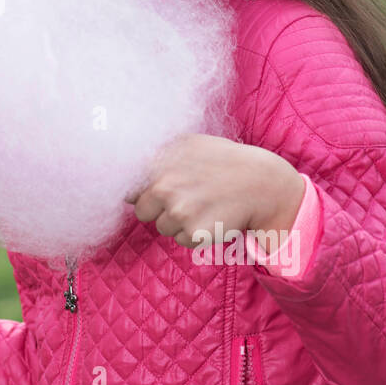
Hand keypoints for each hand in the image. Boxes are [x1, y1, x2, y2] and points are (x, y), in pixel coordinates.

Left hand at [124, 133, 304, 249]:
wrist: (261, 183)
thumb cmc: (222, 161)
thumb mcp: (188, 143)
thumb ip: (156, 154)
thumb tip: (124, 163)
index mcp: (157, 164)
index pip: (127, 187)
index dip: (140, 191)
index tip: (153, 192)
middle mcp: (163, 187)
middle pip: (142, 211)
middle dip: (159, 208)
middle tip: (186, 198)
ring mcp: (178, 212)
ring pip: (163, 227)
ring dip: (178, 222)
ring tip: (203, 205)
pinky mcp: (193, 233)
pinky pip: (182, 240)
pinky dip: (195, 235)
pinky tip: (212, 217)